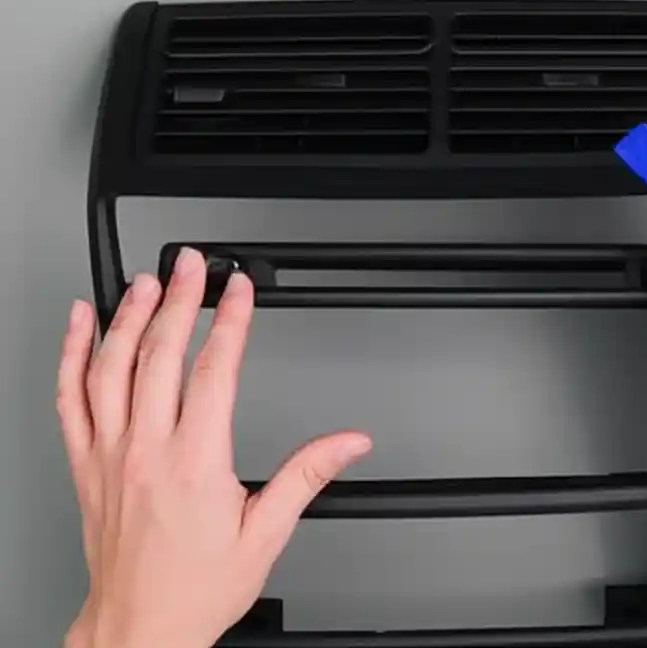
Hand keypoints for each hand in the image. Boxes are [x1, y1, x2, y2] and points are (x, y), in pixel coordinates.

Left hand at [57, 248, 371, 647]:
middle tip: (192, 263)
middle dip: (177, 300)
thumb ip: (307, 476)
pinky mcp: (84, 465)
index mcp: (195, 464)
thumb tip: (349, 442)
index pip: (212, 372)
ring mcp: (109, 455)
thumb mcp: (267, 534)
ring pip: (110, 369)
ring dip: (127, 317)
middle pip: (158, 356)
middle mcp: (146, 452)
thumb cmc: (196, 588)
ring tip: (144, 280)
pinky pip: (68, 399)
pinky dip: (71, 355)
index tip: (238, 289)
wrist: (139, 628)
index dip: (228, 322)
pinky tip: (82, 324)